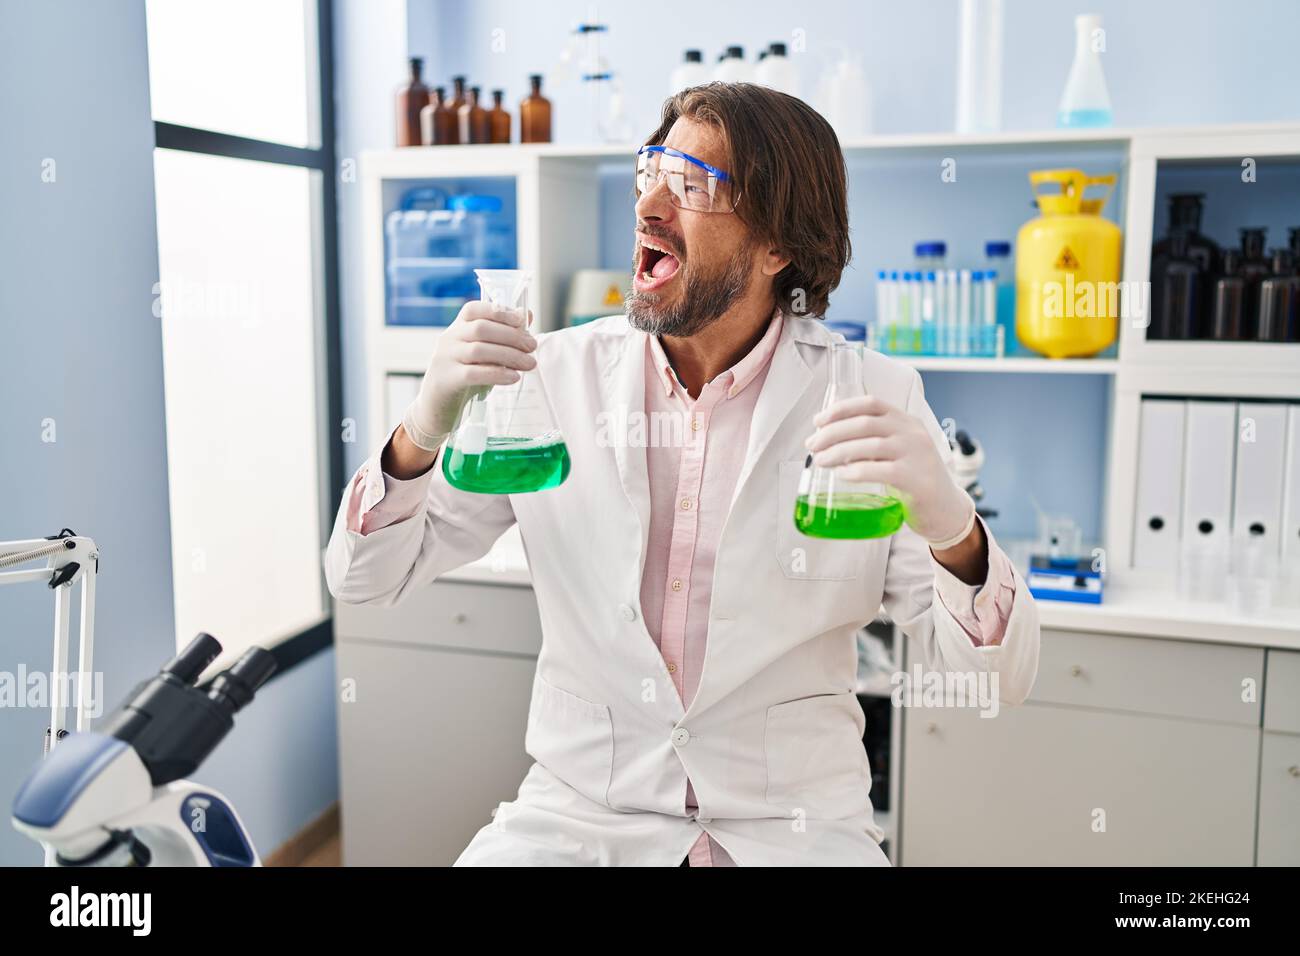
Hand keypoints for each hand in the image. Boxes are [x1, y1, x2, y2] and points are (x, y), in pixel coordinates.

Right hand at [401, 300, 536, 450]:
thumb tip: (526, 315)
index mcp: (457, 328)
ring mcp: (445, 359)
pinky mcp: (447, 380)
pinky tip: (513, 377)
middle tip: (532, 346)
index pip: (474, 309)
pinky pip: (473, 373)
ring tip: (529, 364)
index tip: (521, 320)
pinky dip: (497, 374)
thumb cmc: (465, 377)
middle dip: (511, 336)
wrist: (437, 406)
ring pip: (479, 350)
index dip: (498, 311)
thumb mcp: (482, 354)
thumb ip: (501, 335)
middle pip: (481, 328)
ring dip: (509, 355)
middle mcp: (449, 339)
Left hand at [803, 394, 974, 546]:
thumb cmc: (914, 479)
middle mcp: (912, 433)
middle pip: (865, 423)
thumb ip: (873, 441)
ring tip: (820, 461)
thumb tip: (829, 441)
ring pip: (870, 445)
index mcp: (906, 421)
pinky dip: (856, 471)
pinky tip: (842, 475)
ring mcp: (916, 455)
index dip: (841, 408)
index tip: (818, 421)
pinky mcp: (916, 479)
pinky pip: (880, 470)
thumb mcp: (898, 451)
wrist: (945, 509)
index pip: (871, 403)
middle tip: (812, 445)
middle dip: (832, 433)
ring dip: (838, 452)